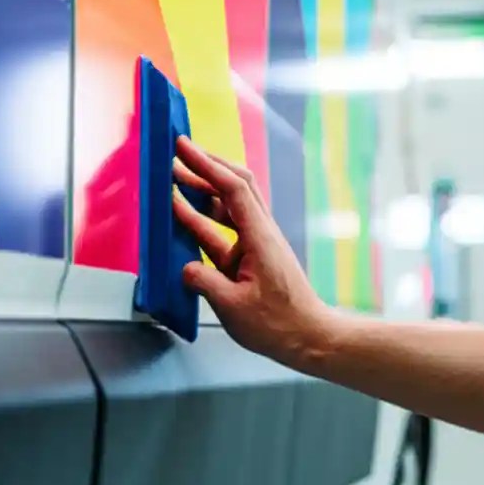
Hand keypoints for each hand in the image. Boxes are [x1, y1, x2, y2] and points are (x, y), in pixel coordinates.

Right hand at [172, 136, 336, 366]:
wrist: (310, 338)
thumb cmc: (277, 325)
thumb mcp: (233, 307)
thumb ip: (204, 282)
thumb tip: (184, 267)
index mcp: (259, 238)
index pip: (232, 189)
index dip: (206, 165)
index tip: (182, 147)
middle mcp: (261, 233)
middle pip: (235, 186)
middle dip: (205, 167)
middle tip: (175, 155)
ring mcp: (258, 243)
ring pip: (229, 206)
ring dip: (202, 191)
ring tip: (173, 181)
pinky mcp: (252, 257)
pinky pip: (225, 230)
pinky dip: (204, 219)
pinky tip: (183, 218)